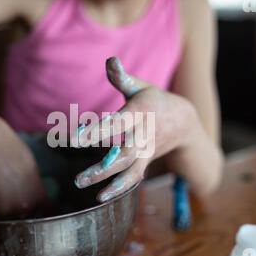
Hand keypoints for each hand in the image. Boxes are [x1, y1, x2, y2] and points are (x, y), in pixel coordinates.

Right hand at [0, 120, 50, 216]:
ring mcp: (4, 209)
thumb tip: (30, 194)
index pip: (47, 211)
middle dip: (21, 206)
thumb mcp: (32, 171)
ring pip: (6, 212)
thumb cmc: (14, 153)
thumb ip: (33, 188)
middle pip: (24, 213)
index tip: (45, 213)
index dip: (46, 213)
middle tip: (13, 190)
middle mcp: (24, 207)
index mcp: (38, 197)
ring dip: (4, 204)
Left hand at [72, 57, 199, 201]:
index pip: (115, 124)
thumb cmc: (154, 100)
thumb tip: (110, 60)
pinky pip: (134, 177)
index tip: (73, 141)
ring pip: (129, 171)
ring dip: (109, 183)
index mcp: (139, 113)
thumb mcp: (140, 86)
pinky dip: (120, 188)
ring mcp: (146, 152)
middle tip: (77, 179)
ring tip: (85, 188)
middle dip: (101, 168)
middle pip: (123, 155)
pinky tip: (101, 195)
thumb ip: (122, 78)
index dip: (95, 133)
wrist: (183, 122)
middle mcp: (143, 135)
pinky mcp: (146, 161)